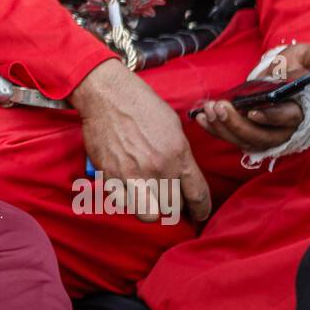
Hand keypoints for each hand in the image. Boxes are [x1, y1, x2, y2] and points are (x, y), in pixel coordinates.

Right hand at [70, 59, 211, 223]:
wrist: (108, 96)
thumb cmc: (141, 105)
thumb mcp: (173, 126)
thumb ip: (181, 155)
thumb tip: (183, 177)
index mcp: (179, 154)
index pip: (198, 195)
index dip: (201, 210)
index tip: (199, 214)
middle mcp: (159, 168)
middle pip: (174, 207)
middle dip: (174, 204)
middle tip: (168, 196)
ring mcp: (134, 174)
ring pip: (149, 214)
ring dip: (151, 208)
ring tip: (148, 197)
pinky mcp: (111, 176)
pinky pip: (124, 203)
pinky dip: (127, 199)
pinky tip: (128, 187)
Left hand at [195, 43, 309, 151]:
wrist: (282, 76)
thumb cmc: (295, 67)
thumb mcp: (305, 56)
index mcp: (299, 111)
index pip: (286, 119)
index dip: (270, 117)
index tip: (252, 111)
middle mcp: (283, 130)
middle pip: (260, 136)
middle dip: (237, 124)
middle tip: (219, 107)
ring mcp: (264, 135)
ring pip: (243, 140)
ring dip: (223, 127)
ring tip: (208, 110)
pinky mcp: (248, 135)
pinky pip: (231, 137)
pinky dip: (215, 130)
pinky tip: (201, 117)